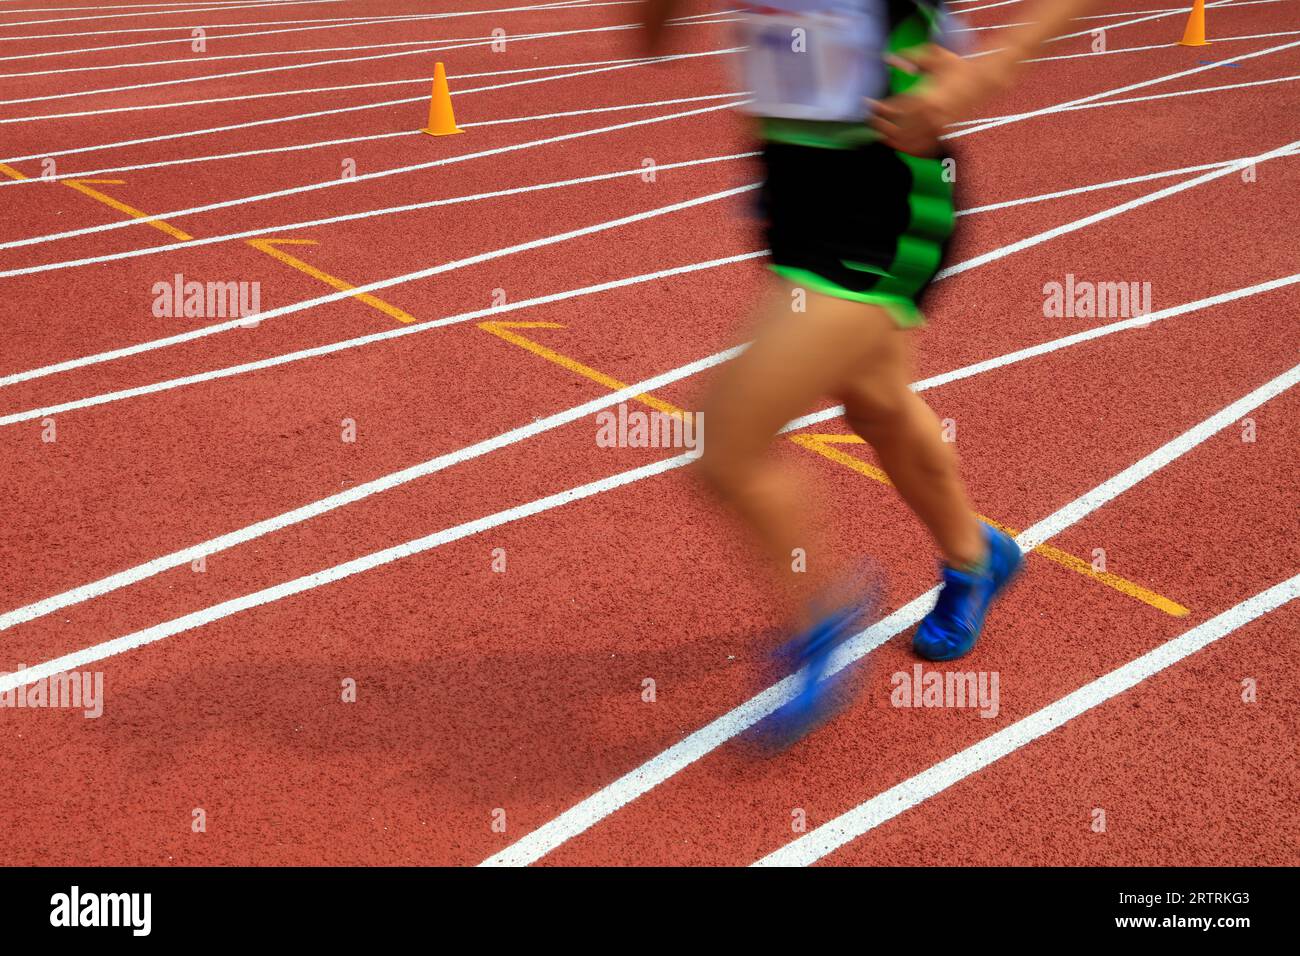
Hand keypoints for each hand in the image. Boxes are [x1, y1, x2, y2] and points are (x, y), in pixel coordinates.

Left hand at [869, 45, 1010, 155]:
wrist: (984, 78)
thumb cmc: (958, 65)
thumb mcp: (934, 56)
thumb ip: (910, 57)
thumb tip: (888, 59)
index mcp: (926, 97)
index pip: (895, 109)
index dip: (879, 109)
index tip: (869, 104)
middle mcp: (931, 115)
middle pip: (898, 129)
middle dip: (882, 126)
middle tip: (872, 121)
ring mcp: (939, 126)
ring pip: (910, 142)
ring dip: (893, 140)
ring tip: (882, 135)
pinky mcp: (946, 133)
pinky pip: (925, 148)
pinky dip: (912, 150)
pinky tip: (901, 146)